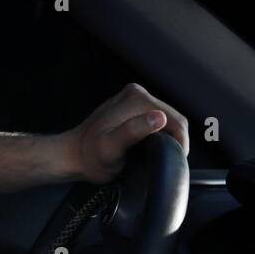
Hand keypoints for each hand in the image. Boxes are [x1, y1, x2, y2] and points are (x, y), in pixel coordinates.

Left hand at [62, 84, 188, 183]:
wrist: (73, 154)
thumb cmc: (91, 157)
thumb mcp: (111, 149)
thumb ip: (132, 132)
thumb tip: (159, 118)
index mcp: (135, 99)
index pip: (174, 119)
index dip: (180, 142)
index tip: (175, 160)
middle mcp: (136, 92)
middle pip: (172, 117)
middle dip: (175, 139)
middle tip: (167, 161)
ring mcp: (134, 96)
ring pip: (167, 118)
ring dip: (168, 136)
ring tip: (161, 155)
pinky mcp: (133, 105)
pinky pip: (157, 118)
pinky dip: (160, 132)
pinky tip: (152, 146)